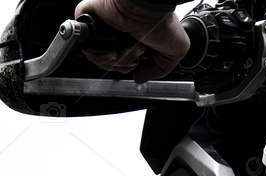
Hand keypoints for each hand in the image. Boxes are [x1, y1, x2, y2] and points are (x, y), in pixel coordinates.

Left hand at [74, 0, 190, 81]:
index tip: (142, 60)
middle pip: (111, 64)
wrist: (146, 8)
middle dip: (125, 65)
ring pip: (99, 60)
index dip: (132, 67)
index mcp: (135, 36)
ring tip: (128, 49)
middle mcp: (119, 33)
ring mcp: (104, 29)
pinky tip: (114, 50)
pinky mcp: (91, 23)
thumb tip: (139, 77)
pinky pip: (88, 49)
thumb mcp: (176, 49)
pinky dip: (101, 55)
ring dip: (116, 62)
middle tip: (137, 52)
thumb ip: (161, 68)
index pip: (124, 62)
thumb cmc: (161, 20)